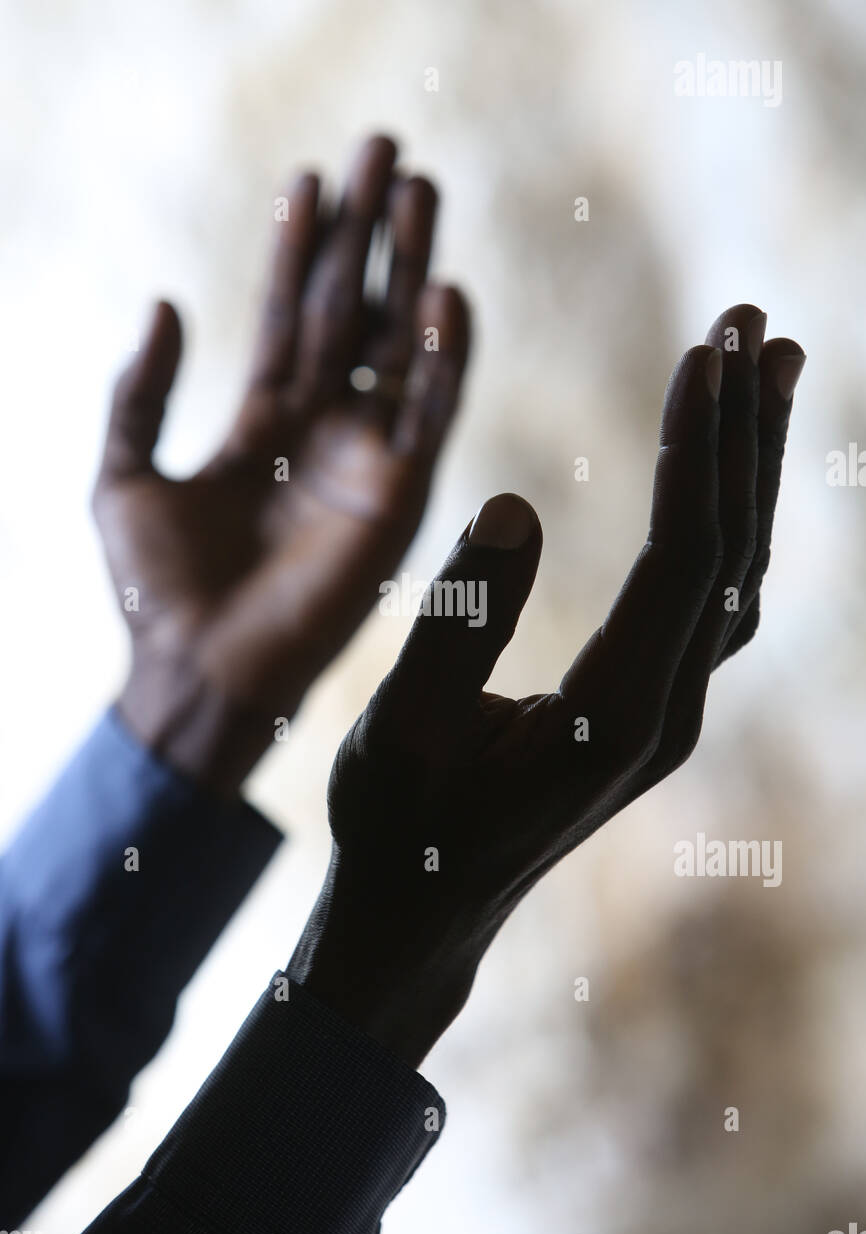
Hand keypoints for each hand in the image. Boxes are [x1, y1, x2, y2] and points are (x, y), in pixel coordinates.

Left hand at [91, 136, 469, 792]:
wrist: (196, 671)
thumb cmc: (155, 590)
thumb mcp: (121, 474)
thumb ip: (140, 392)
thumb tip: (164, 302)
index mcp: (263, 426)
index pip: (288, 317)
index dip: (297, 248)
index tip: (309, 176)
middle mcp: (324, 434)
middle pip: (351, 313)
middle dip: (368, 233)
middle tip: (385, 149)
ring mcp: (365, 461)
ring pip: (395, 346)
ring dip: (410, 269)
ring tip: (418, 188)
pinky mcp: (398, 498)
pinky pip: (428, 415)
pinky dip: (441, 357)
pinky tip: (442, 291)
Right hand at [289, 304, 804, 1065]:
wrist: (424, 909)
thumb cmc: (396, 826)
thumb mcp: (401, 729)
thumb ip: (456, 623)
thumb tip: (513, 504)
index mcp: (613, 718)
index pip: (682, 563)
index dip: (698, 454)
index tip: (704, 351)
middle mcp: (666, 714)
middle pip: (732, 556)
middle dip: (743, 434)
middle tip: (751, 324)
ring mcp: (670, 714)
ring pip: (735, 574)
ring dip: (748, 468)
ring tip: (761, 364)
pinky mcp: (654, 708)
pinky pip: (711, 598)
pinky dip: (724, 517)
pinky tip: (722, 467)